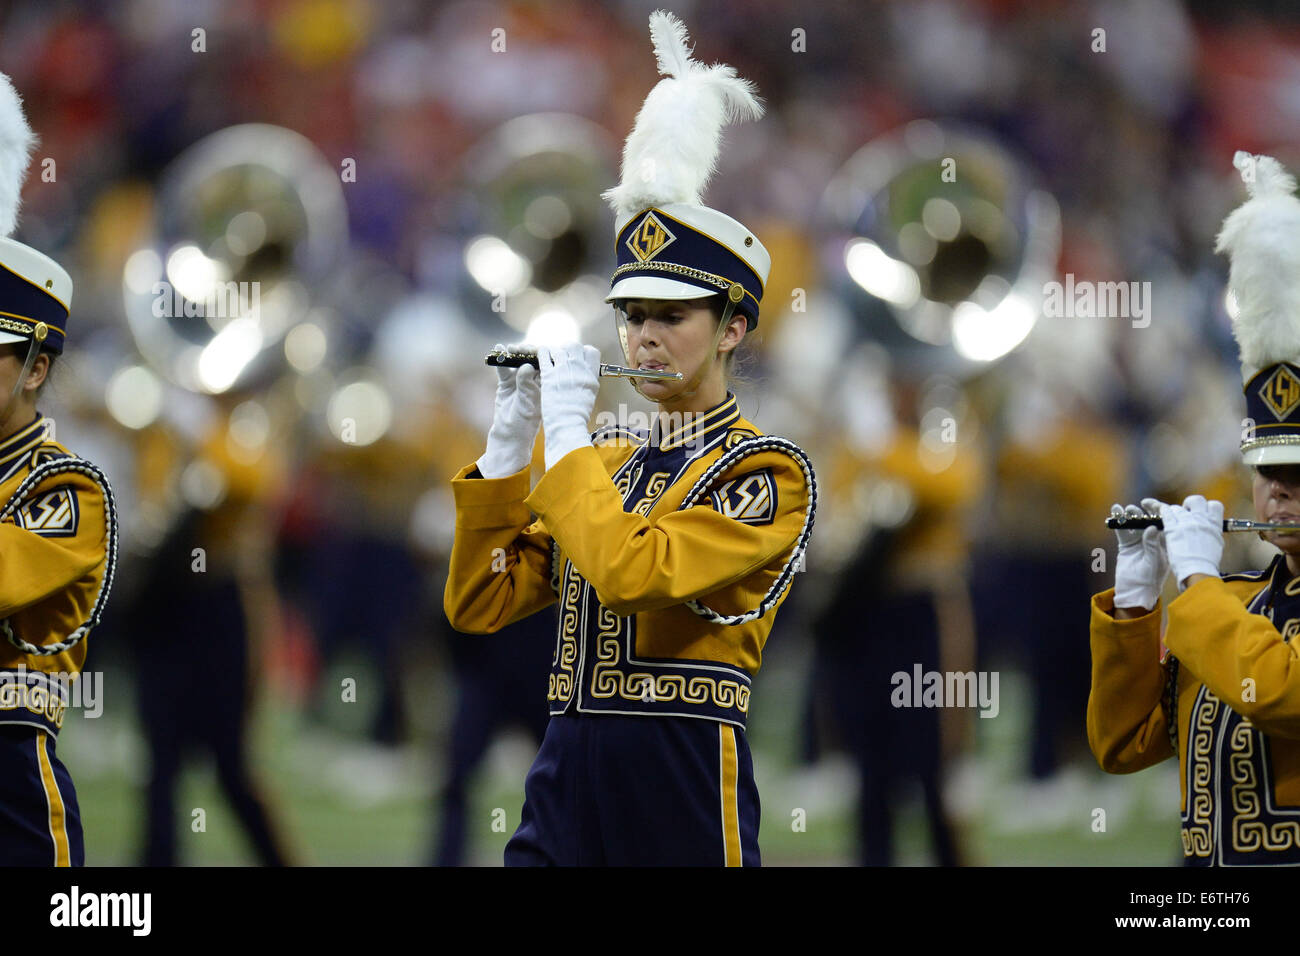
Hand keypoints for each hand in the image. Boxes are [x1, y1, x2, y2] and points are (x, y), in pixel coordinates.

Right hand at [475, 342, 541, 478]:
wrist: (510, 435)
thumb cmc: (525, 423)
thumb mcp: (528, 404)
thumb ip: (526, 386)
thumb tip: (526, 367)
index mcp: (547, 385)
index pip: (548, 364)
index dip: (542, 355)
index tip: (536, 349)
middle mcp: (535, 380)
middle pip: (533, 359)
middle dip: (526, 351)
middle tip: (519, 348)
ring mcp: (520, 380)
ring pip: (518, 362)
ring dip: (513, 353)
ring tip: (508, 348)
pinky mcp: (507, 382)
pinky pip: (504, 368)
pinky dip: (501, 360)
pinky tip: (497, 350)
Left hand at [537, 342, 599, 469]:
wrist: (566, 424)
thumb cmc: (577, 415)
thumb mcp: (589, 395)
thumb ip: (587, 381)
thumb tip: (584, 373)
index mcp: (591, 375)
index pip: (592, 352)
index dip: (583, 352)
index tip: (577, 357)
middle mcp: (579, 369)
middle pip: (574, 346)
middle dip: (567, 348)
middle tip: (561, 355)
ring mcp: (563, 371)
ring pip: (558, 348)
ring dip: (552, 350)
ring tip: (548, 356)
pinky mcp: (548, 375)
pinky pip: (544, 355)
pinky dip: (541, 353)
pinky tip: (540, 356)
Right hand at [1112, 498, 1167, 610]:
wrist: (1135, 592)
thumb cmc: (1150, 580)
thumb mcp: (1154, 562)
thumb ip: (1153, 545)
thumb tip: (1152, 528)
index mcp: (1165, 543)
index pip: (1164, 523)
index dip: (1159, 512)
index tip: (1152, 504)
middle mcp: (1153, 540)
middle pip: (1148, 521)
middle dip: (1142, 512)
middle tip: (1136, 507)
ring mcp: (1139, 541)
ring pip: (1134, 524)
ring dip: (1129, 515)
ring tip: (1124, 510)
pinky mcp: (1126, 544)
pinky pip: (1122, 530)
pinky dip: (1118, 522)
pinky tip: (1115, 512)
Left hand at [1159, 495, 1223, 589]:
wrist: (1197, 570)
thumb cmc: (1207, 562)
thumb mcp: (1216, 544)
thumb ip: (1212, 531)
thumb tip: (1210, 526)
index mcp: (1214, 524)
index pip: (1214, 505)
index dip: (1207, 507)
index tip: (1201, 512)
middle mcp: (1201, 519)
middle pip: (1196, 500)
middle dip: (1190, 503)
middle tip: (1186, 511)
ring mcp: (1186, 522)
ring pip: (1178, 508)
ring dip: (1174, 511)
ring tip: (1171, 518)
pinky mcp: (1172, 528)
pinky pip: (1166, 513)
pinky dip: (1163, 511)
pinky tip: (1160, 512)